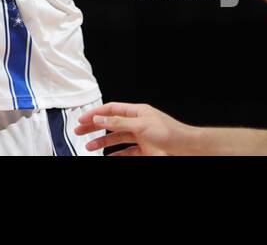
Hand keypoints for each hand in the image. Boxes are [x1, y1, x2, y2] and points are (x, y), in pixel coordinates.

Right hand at [73, 102, 199, 154]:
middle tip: (80, 131)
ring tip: (89, 147)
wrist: (187, 148)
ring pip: (116, 139)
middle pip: (111, 123)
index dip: (95, 113)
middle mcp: (137, 123)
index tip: (82, 119)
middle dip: (94, 127)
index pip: (111, 109)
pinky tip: (108, 157)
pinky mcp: (145, 150)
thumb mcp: (140, 126)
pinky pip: (126, 151)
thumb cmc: (169, 133)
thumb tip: (100, 118)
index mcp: (137, 112)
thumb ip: (118, 122)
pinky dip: (116, 154)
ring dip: (102, 143)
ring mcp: (141, 137)